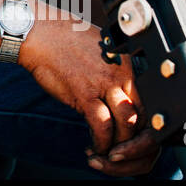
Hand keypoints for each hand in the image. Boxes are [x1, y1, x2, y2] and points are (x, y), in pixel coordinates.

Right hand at [18, 8, 161, 175]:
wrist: (39, 33)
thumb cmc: (63, 39)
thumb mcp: (98, 49)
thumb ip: (111, 69)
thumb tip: (113, 90)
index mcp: (126, 63)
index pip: (147, 100)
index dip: (141, 123)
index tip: (130, 133)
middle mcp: (121, 74)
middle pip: (142, 115)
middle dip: (135, 139)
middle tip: (122, 148)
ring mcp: (104, 84)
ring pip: (127, 124)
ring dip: (120, 144)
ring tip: (110, 152)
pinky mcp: (85, 94)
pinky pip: (102, 126)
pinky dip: (101, 142)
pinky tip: (95, 147)